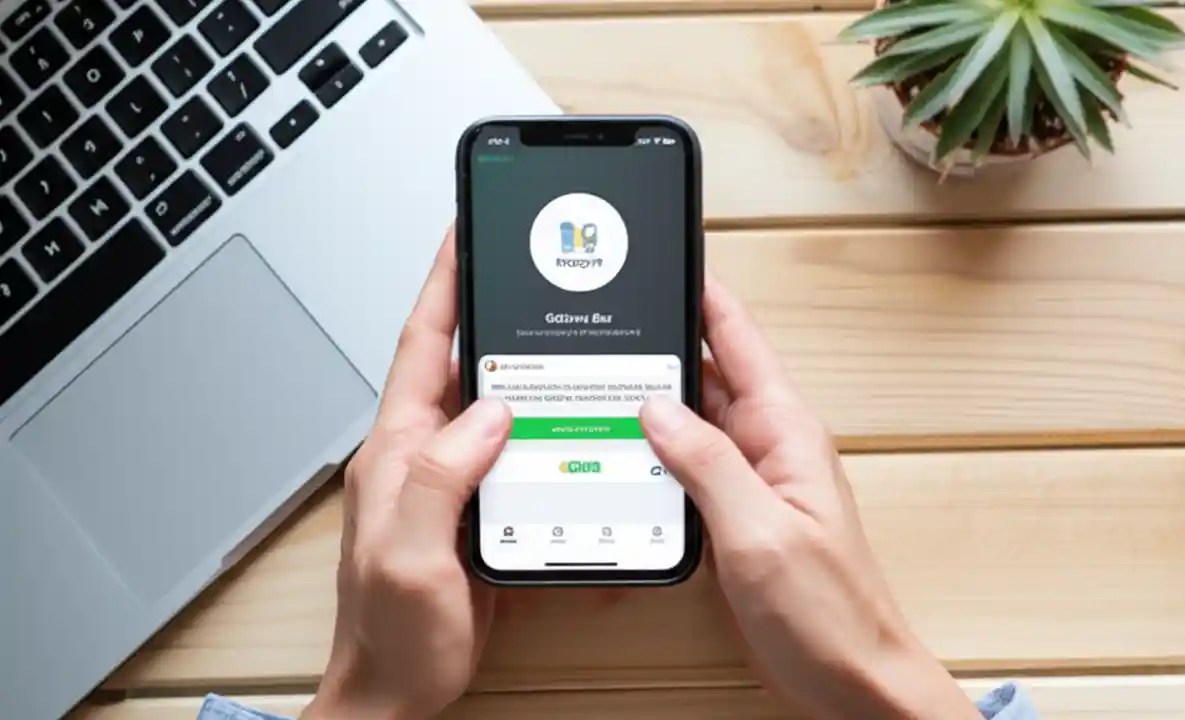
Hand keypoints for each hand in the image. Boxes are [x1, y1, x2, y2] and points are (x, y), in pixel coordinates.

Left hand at [303, 229, 510, 719]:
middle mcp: (419, 456)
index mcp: (397, 452)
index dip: (443, 288)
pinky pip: (504, 451)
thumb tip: (488, 411)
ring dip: (515, 366)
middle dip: (483, 307)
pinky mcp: (470, 508)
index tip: (462, 236)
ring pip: (485, 404)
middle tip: (518, 267)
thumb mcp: (410, 554)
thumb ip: (442, 476)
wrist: (394, 692)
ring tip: (549, 327)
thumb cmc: (390, 634)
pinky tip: (558, 418)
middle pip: (454, 363)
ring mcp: (445, 480)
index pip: (421, 349)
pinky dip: (532, 426)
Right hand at [640, 279, 978, 719]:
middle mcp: (767, 447)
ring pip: (690, 424)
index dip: (703, 295)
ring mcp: (751, 482)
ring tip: (596, 385)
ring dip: (651, 409)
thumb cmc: (830, 615)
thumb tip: (656, 408)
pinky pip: (687, 470)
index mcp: (786, 432)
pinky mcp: (735, 517)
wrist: (852, 682)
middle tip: (605, 324)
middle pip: (706, 377)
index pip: (739, 341)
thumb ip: (707, 465)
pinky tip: (621, 459)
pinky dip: (654, 459)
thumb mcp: (760, 533)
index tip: (667, 258)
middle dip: (659, 350)